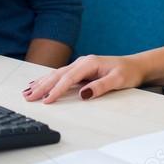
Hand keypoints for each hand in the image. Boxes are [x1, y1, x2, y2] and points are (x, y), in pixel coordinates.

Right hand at [23, 54, 143, 103]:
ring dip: (42, 83)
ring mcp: (80, 65)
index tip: (46, 100)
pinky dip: (48, 80)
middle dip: (42, 86)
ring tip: (27, 91)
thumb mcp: (118, 80)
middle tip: (28, 97)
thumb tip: (83, 94)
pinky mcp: (80, 70)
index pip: (68, 78)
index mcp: (89, 63)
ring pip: (56, 74)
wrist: (136, 65)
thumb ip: (100, 86)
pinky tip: (39, 84)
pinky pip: (61, 75)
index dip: (56, 90)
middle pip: (58, 75)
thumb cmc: (128, 72)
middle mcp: (82, 62)